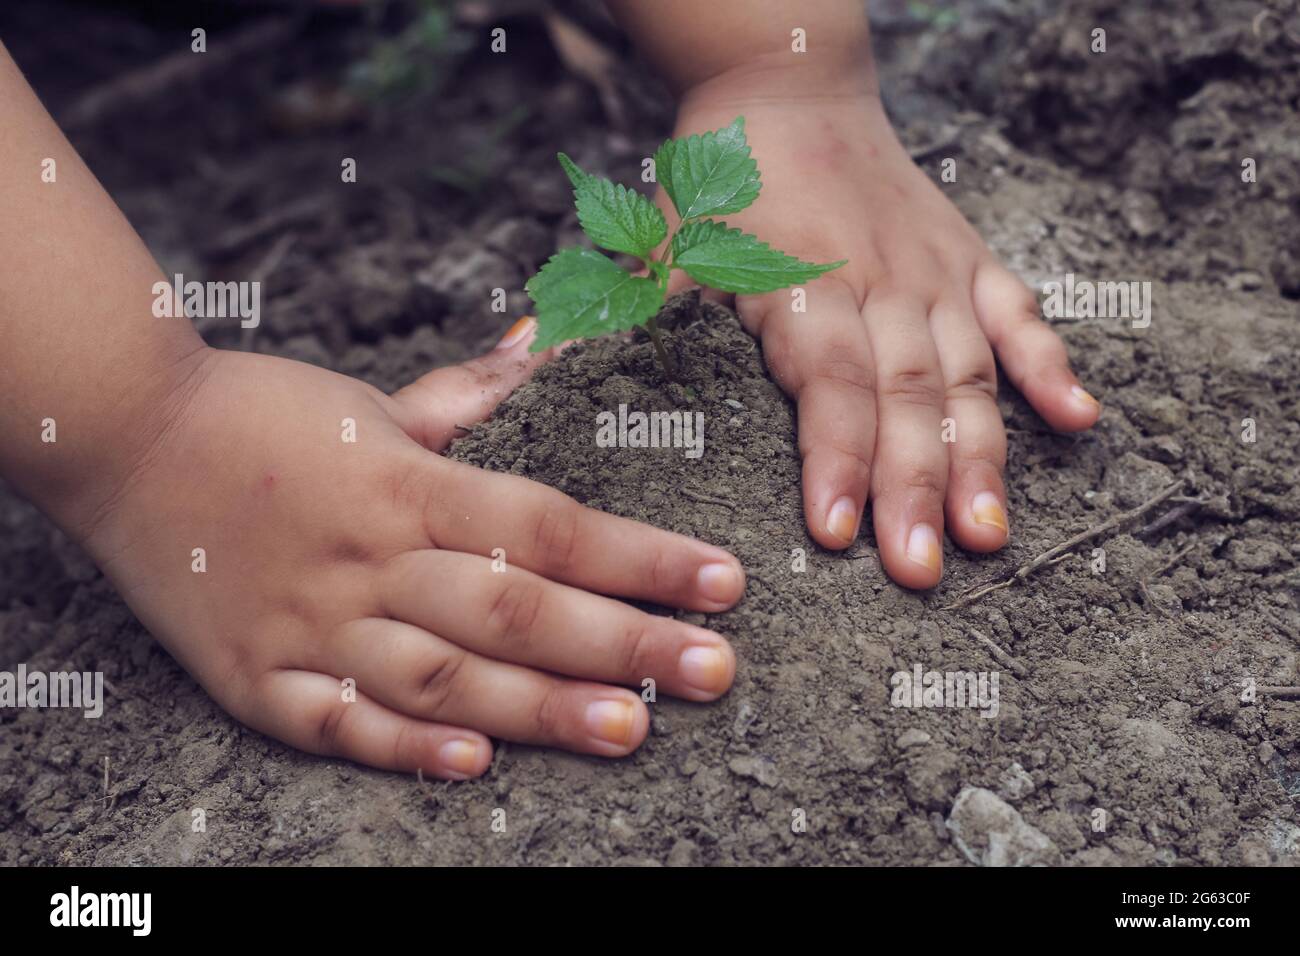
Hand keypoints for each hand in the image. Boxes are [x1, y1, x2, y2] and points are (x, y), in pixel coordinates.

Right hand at [72, 323, 743, 778]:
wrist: (126, 438)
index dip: (641, 556)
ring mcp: (312, 620)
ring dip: (537, 708)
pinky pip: (335, 720)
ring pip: (441, 676)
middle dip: (622, 643)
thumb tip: (547, 342)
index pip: (548, 525)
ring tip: (629, 731)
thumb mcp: (375, 396)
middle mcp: (371, 554)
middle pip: (514, 608)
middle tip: (714, 672)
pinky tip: (474, 767)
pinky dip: (400, 746)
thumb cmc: (267, 413)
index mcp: (408, 480)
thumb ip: (469, 392)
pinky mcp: (255, 674)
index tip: (721, 582)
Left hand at [662, 70, 1100, 588]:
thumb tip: (524, 364)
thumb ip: (614, 308)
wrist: (790, 86)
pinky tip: (1079, 421)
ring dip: (980, 453)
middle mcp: (876, 279)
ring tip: (988, 534)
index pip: (825, 379)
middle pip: (904, 391)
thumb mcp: (658, 238)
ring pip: (966, 369)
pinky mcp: (968, 258)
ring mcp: (932, 270)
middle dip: (915, 485)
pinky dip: (1050, 364)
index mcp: (797, 280)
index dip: (836, 455)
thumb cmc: (719, 182)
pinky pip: (1018, 313)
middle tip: (922, 572)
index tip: (837, 532)